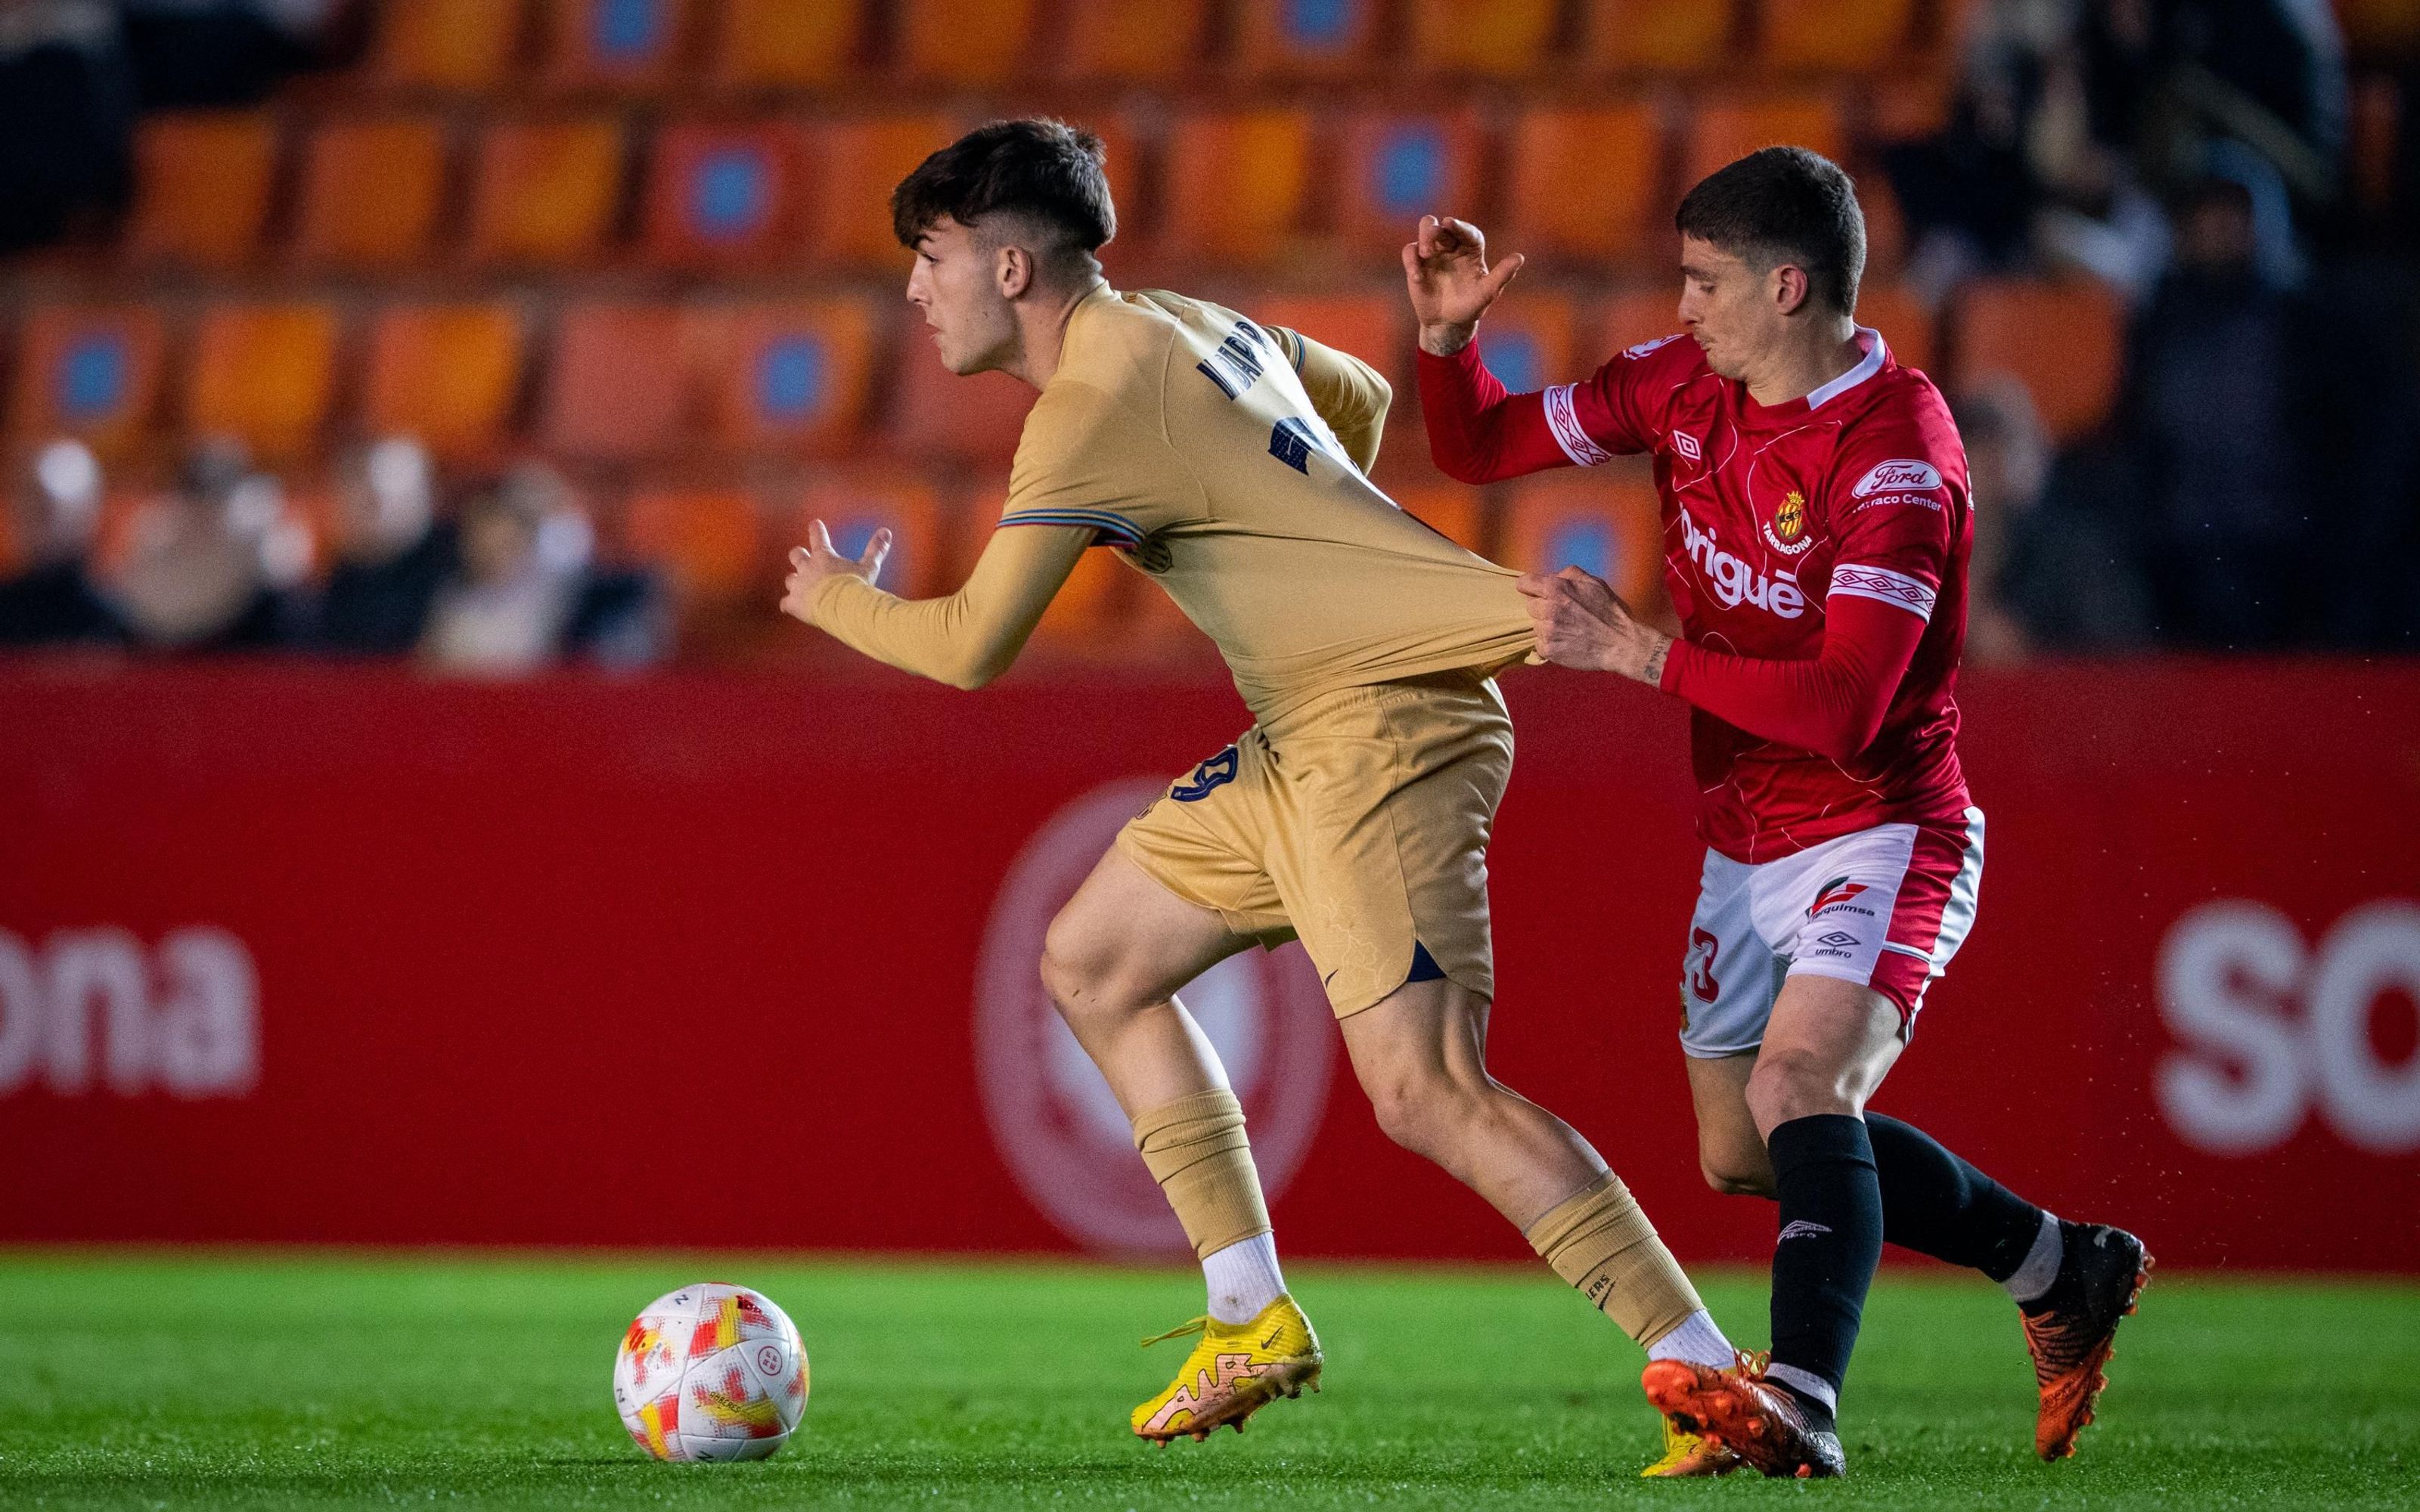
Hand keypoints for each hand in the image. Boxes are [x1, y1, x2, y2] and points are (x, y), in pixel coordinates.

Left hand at [780, 520, 889, 623]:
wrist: (844, 608)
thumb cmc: (856, 586)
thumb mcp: (869, 567)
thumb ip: (876, 549)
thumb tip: (886, 531)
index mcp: (824, 557)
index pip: (818, 536)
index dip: (816, 529)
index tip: (814, 523)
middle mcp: (807, 568)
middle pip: (796, 555)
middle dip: (799, 555)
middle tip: (801, 556)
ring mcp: (798, 586)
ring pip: (790, 579)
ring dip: (794, 581)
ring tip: (798, 586)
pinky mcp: (793, 603)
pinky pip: (785, 603)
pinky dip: (788, 605)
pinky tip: (789, 608)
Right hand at [1402, 215, 1524, 357]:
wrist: (1448, 323)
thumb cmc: (1471, 306)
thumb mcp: (1487, 293)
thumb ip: (1502, 275)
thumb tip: (1520, 258)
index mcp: (1471, 249)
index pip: (1467, 232)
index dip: (1459, 226)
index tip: (1450, 223)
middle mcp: (1453, 246)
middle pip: (1442, 226)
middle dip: (1436, 232)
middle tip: (1432, 247)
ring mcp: (1434, 252)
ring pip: (1425, 229)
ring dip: (1424, 237)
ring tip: (1426, 254)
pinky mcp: (1417, 262)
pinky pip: (1410, 252)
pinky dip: (1411, 262)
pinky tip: (1418, 278)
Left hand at [1516, 566, 1670, 684]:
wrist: (1621, 643)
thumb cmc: (1610, 612)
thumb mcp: (1593, 583)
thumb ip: (1569, 574)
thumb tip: (1552, 575)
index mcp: (1556, 588)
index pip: (1524, 582)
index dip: (1530, 587)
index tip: (1534, 591)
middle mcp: (1548, 608)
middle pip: (1529, 605)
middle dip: (1542, 608)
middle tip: (1562, 614)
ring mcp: (1547, 631)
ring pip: (1535, 625)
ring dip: (1547, 627)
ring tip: (1567, 629)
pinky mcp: (1548, 649)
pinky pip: (1539, 644)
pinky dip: (1550, 644)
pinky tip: (1566, 642)